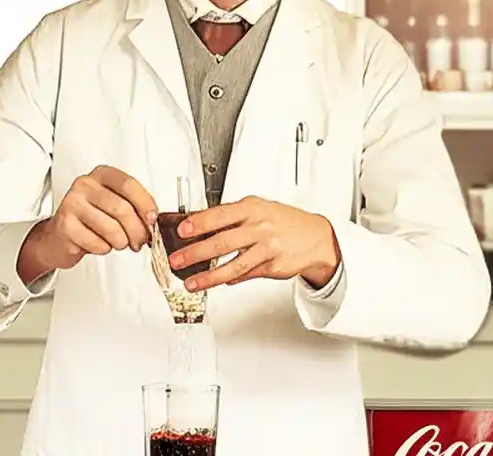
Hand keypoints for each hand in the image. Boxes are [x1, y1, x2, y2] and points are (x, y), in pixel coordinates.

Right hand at [17, 165, 157, 281]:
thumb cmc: (91, 219)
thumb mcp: (113, 203)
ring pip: (112, 229)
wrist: (59, 236)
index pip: (128, 184)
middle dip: (137, 231)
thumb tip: (152, 220)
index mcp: (101, 174)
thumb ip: (133, 206)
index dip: (145, 204)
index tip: (152, 219)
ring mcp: (72, 203)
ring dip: (121, 242)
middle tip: (139, 241)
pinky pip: (98, 243)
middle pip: (122, 209)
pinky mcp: (66, 225)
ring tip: (118, 242)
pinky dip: (104, 249)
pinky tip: (99, 243)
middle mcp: (84, 185)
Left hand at [168, 196, 340, 291]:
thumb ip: (231, 217)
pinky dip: (231, 279)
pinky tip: (220, 281)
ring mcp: (267, 248)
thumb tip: (197, 224)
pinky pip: (246, 274)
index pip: (220, 214)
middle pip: (222, 242)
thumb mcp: (258, 209)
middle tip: (177, 260)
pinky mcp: (272, 267)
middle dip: (196, 253)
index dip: (200, 223)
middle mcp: (259, 227)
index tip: (182, 230)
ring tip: (192, 283)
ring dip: (209, 276)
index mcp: (252, 208)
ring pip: (233, 265)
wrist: (315, 237)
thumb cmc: (281, 221)